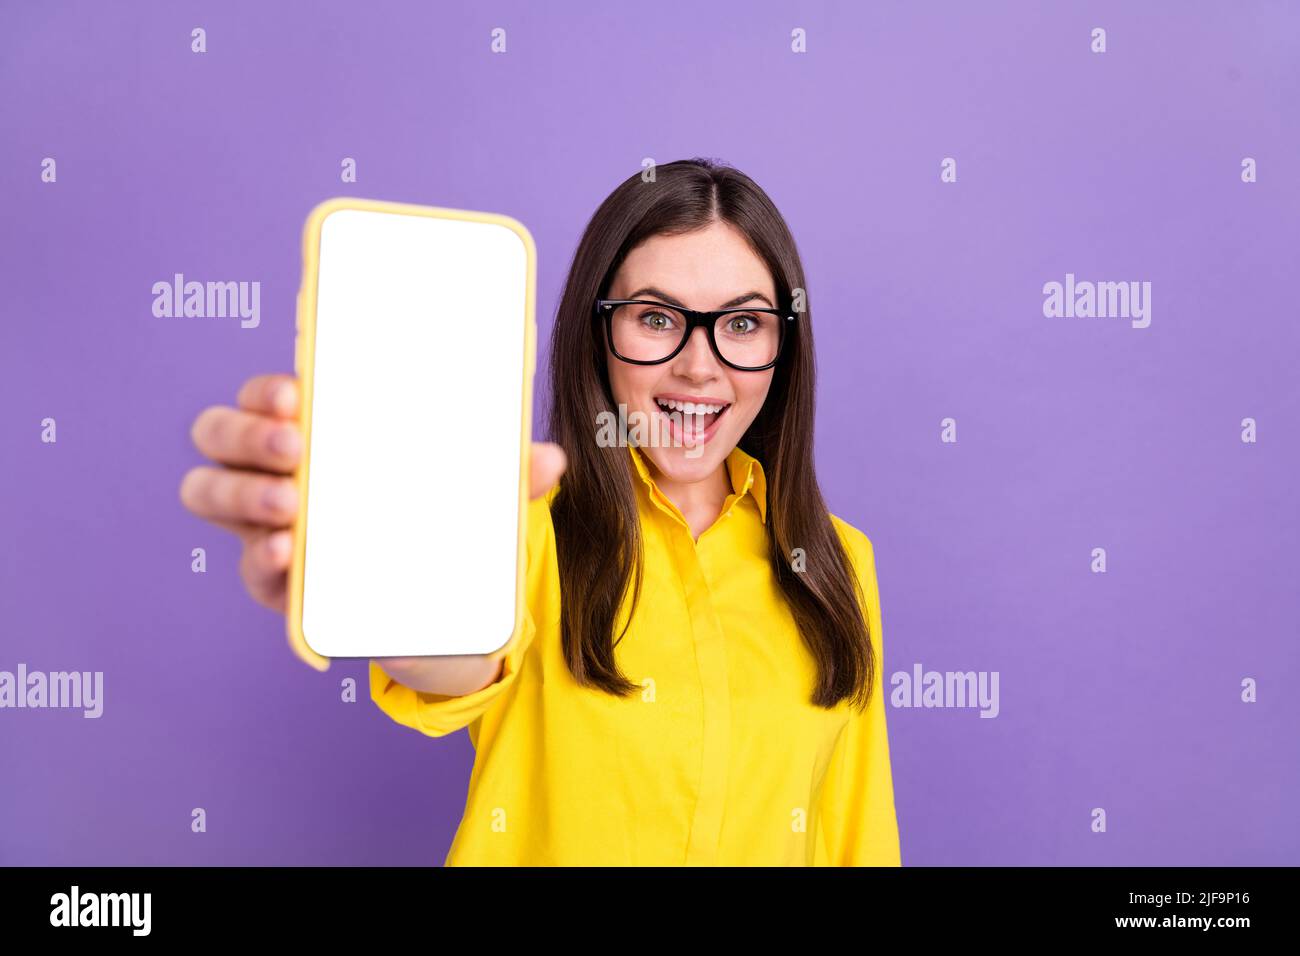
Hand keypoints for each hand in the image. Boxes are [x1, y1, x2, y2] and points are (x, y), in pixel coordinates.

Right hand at [180, 373, 566, 615]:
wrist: (438, 608)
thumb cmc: (434, 518)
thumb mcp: (469, 492)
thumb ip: (503, 475)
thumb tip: (551, 456)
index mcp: (320, 430)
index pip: (269, 395)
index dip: (268, 388)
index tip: (296, 392)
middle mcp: (279, 470)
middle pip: (220, 434)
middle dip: (246, 433)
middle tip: (295, 445)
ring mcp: (268, 525)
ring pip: (211, 493)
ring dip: (242, 493)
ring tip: (291, 507)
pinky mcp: (278, 583)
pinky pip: (250, 568)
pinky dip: (260, 561)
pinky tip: (284, 556)